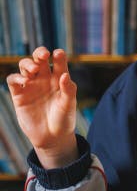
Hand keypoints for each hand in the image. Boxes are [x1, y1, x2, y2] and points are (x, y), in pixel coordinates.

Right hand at [5, 47, 78, 168]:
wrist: (52, 137)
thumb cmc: (64, 119)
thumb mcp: (69, 104)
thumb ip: (68, 89)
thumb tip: (64, 75)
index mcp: (60, 79)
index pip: (59, 62)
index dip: (58, 56)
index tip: (58, 53)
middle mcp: (45, 79)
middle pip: (39, 59)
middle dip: (40, 53)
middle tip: (43, 55)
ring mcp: (31, 85)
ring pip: (25, 66)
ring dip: (27, 64)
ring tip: (33, 71)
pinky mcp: (19, 95)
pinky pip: (13, 81)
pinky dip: (16, 77)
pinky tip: (24, 80)